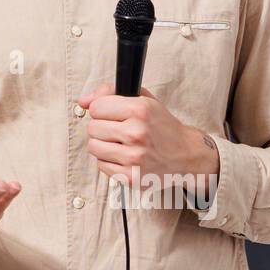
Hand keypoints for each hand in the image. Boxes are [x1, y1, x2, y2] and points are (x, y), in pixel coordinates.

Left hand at [80, 83, 218, 191]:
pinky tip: (125, 157)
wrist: (186, 155)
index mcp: (140, 110)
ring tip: (119, 143)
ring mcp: (134, 158)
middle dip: (102, 127)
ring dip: (103, 144)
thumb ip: (110, 92)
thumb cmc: (162, 126)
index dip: (102, 110)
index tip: (112, 114)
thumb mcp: (143, 100)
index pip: (96, 107)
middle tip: (117, 130)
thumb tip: (83, 101)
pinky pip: (101, 165)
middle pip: (92, 128)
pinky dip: (109, 161)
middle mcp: (136, 133)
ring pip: (93, 147)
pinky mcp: (131, 177)